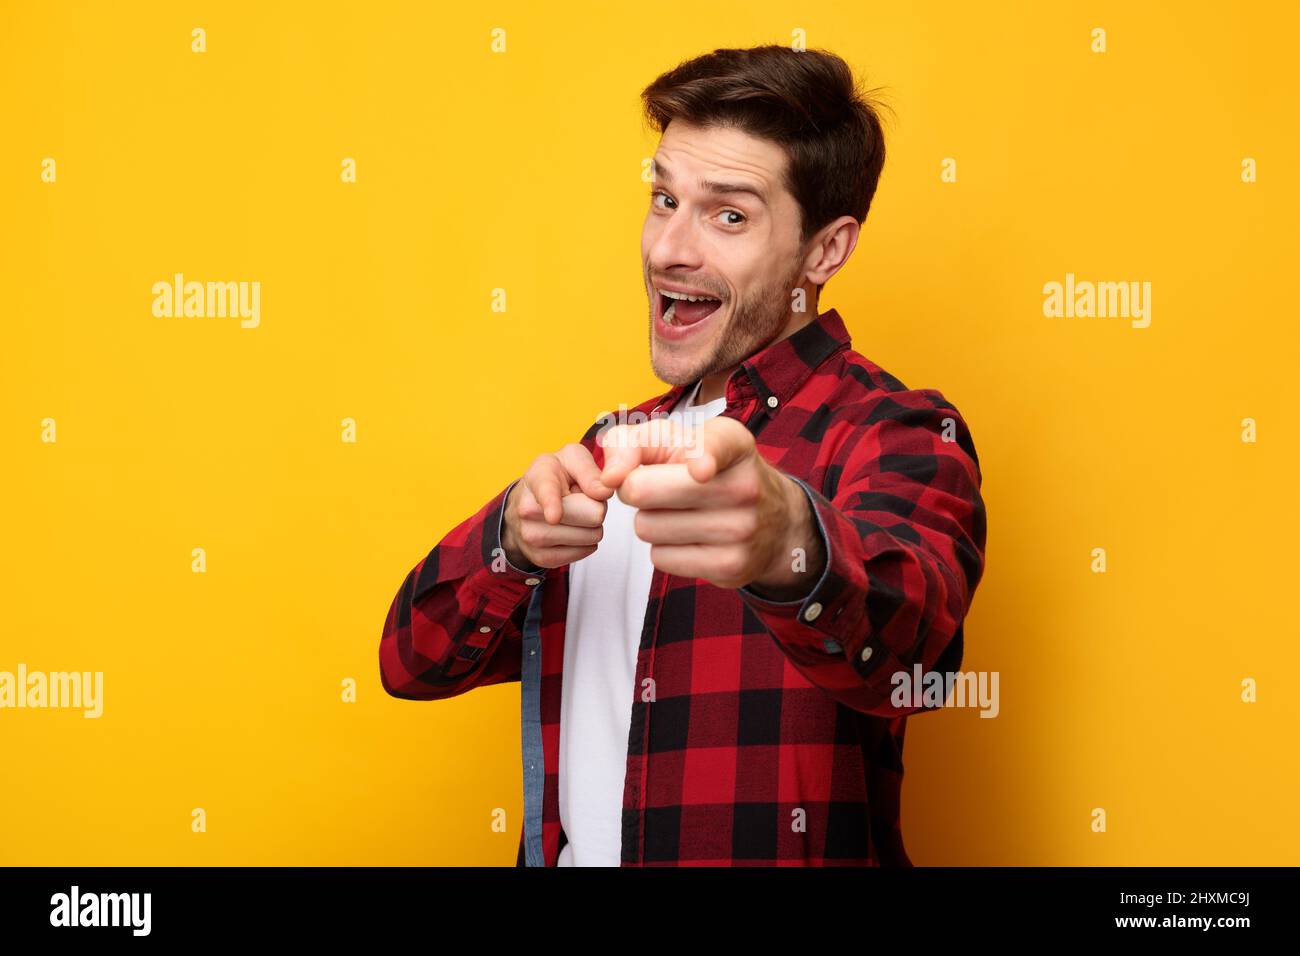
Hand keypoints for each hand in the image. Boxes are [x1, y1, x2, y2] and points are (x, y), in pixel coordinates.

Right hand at [502, 444, 612, 569]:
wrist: (527, 500)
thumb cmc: (556, 475)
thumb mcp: (573, 458)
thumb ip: (590, 471)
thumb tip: (604, 492)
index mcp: (538, 478)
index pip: (547, 493)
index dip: (552, 505)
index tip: (554, 516)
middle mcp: (528, 510)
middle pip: (592, 516)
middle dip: (596, 506)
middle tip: (580, 498)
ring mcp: (531, 537)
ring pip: (591, 536)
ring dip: (592, 525)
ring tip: (574, 512)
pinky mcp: (541, 557)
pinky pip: (585, 551)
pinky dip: (586, 541)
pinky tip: (571, 528)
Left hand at [597, 416, 823, 594]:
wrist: (772, 521)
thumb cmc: (708, 472)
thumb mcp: (676, 441)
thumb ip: (631, 442)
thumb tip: (609, 477)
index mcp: (732, 443)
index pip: (714, 448)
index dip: (702, 457)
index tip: (701, 470)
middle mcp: (743, 485)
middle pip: (643, 491)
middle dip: (635, 489)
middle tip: (656, 488)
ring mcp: (740, 530)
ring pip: (647, 527)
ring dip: (649, 520)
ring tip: (678, 512)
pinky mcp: (731, 566)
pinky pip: (660, 558)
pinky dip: (663, 548)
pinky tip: (688, 537)